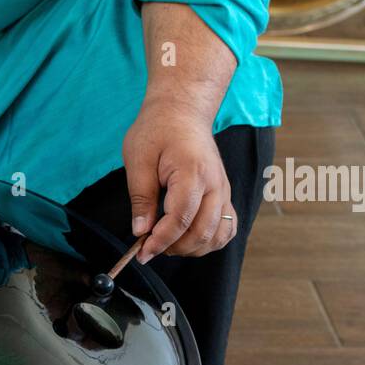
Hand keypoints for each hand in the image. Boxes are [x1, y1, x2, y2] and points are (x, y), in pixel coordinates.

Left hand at [123, 99, 234, 263]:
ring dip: (192, 248)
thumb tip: (140, 231)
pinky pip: (227, 227)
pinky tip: (188, 239)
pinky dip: (210, 241)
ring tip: (167, 244)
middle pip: (201, 232)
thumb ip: (141, 198)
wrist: (182, 111)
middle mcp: (215, 185)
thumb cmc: (158, 130)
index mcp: (193, 173)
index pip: (180, 219)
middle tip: (149, 248)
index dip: (160, 241)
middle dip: (173, 248)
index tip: (141, 252)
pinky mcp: (224, 194)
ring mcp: (224, 190)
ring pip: (217, 235)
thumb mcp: (138, 160)